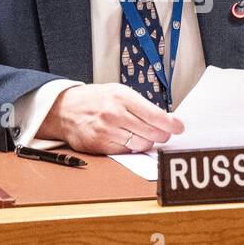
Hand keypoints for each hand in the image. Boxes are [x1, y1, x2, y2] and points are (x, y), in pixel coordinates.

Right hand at [38, 84, 184, 153]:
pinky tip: (126, 139)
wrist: (65, 109)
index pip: (156, 115)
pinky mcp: (98, 145)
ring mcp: (105, 131)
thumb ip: (141, 105)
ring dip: (146, 142)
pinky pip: (125, 152)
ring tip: (142, 135)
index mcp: (121, 96)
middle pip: (152, 133)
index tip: (179, 127)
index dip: (172, 124)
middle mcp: (114, 114)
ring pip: (141, 145)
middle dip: (162, 135)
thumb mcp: (118, 92)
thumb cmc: (95, 99)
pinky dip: (130, 148)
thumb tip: (166, 119)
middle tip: (164, 134)